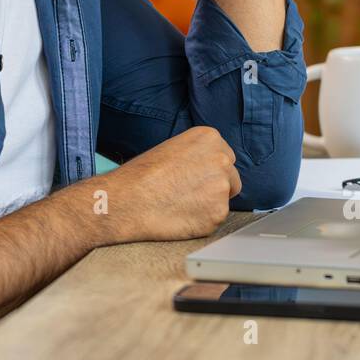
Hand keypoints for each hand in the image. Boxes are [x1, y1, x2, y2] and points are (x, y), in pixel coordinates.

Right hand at [97, 126, 240, 242]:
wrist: (128, 200)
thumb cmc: (142, 175)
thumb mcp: (173, 148)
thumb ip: (199, 156)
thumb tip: (211, 170)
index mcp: (210, 138)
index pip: (225, 157)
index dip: (209, 171)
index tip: (194, 179)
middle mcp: (222, 159)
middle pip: (232, 178)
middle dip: (215, 188)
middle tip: (189, 194)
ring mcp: (222, 186)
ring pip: (224, 200)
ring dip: (209, 205)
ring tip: (180, 204)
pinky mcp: (219, 213)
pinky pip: (216, 219)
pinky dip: (202, 222)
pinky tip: (181, 216)